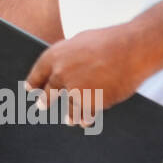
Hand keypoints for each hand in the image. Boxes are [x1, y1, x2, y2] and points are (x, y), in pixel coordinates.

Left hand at [23, 23, 162, 126]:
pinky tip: (85, 121)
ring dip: (70, 114)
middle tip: (42, 106)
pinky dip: (87, 118)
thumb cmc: (110, 42)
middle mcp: (60, 74)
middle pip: (48, 94)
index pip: (37, 74)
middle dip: (45, 101)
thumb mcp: (80, 42)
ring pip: (69, 108)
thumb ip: (68, 57)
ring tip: (69, 120)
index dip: (34, 83)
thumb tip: (61, 69)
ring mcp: (74, 90)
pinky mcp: (90, 103)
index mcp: (54, 56)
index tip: (30, 90)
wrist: (132, 49)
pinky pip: (85, 115)